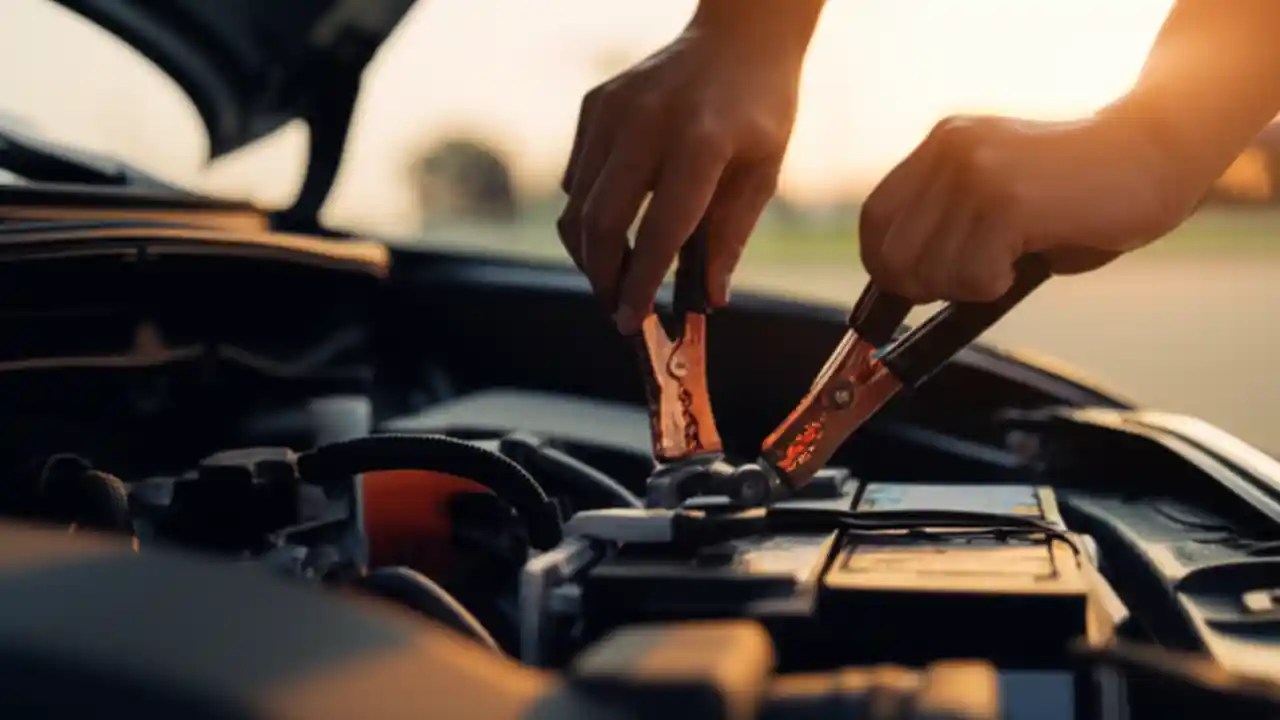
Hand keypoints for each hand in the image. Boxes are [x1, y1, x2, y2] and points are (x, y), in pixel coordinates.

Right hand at [559, 4, 819, 332]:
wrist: (738, 38)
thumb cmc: (759, 110)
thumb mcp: (762, 175)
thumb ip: (730, 238)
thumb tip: (709, 299)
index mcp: (700, 140)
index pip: (659, 230)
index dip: (641, 284)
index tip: (631, 322)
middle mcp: (647, 121)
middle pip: (599, 221)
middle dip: (601, 275)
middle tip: (615, 306)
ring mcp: (613, 109)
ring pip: (577, 203)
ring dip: (590, 250)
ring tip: (616, 274)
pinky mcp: (594, 104)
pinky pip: (576, 175)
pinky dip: (589, 209)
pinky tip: (618, 220)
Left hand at [859, 115, 1211, 302]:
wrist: (1154, 154)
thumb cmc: (1082, 195)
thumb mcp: (998, 202)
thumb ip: (947, 230)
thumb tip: (892, 295)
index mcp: (942, 144)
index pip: (875, 221)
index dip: (887, 268)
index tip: (913, 294)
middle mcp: (949, 152)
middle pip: (892, 256)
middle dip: (928, 288)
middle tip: (979, 278)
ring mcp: (974, 173)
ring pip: (931, 274)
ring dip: (971, 288)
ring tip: (1015, 259)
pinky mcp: (1005, 201)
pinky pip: (971, 278)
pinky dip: (996, 286)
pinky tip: (1032, 256)